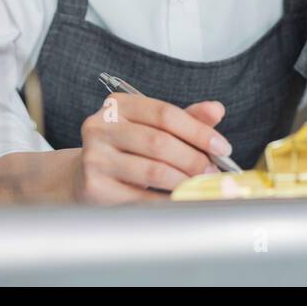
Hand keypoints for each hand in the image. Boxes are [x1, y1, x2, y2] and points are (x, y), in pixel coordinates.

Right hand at [69, 96, 227, 203]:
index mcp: (118, 105)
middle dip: (194, 159)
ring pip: (152, 169)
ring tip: (200, 184)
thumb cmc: (125, 149)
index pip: (165, 113)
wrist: (84, 177)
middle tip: (213, 171)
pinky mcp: (94, 185)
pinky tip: (181, 200)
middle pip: (159, 141)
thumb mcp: (152, 128)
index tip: (222, 146)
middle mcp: (100, 126)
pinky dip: (168, 199)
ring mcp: (95, 156)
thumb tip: (217, 110)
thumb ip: (185, 118)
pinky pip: (141, 196)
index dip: (198, 130)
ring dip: (184, 180)